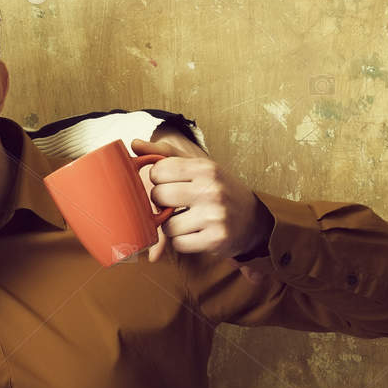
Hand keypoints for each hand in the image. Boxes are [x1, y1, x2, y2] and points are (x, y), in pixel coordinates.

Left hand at [132, 137, 272, 263]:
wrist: (253, 220)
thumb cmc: (218, 190)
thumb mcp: (198, 167)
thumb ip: (164, 154)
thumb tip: (134, 143)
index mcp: (205, 167)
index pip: (158, 171)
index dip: (159, 181)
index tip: (171, 184)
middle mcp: (211, 189)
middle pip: (158, 196)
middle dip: (162, 204)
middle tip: (177, 204)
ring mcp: (215, 215)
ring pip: (167, 226)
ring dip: (173, 226)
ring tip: (189, 220)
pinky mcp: (216, 239)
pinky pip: (179, 244)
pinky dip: (183, 241)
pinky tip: (196, 233)